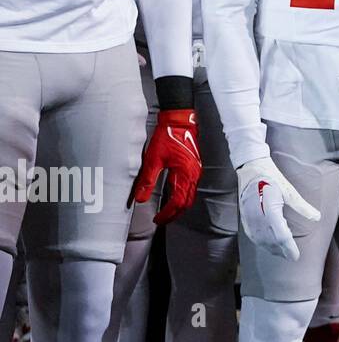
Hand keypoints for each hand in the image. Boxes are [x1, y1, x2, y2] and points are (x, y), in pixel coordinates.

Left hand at [132, 109, 200, 224]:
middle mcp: (193, 175)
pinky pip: (191, 188)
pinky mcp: (195, 167)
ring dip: (179, 207)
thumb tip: (140, 199)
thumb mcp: (153, 160)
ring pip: (190, 196)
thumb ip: (147, 181)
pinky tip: (174, 197)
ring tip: (167, 212)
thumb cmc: (167, 137)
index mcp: (185, 174)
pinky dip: (183, 197)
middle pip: (187, 202)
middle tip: (162, 220)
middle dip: (174, 214)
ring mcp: (196, 171)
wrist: (180, 121)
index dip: (167, 214)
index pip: (177, 202)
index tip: (157, 219)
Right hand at [236, 157, 320, 260]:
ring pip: (260, 240)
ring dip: (271, 248)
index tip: (296, 257)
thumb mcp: (289, 191)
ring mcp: (249, 218)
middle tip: (291, 256)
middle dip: (281, 251)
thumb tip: (317, 218)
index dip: (289, 248)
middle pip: (270, 241)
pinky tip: (268, 243)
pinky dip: (261, 242)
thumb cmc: (271, 177)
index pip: (281, 236)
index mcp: (270, 211)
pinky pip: (253, 235)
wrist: (251, 168)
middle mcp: (257, 218)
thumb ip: (302, 206)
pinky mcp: (244, 217)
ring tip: (282, 252)